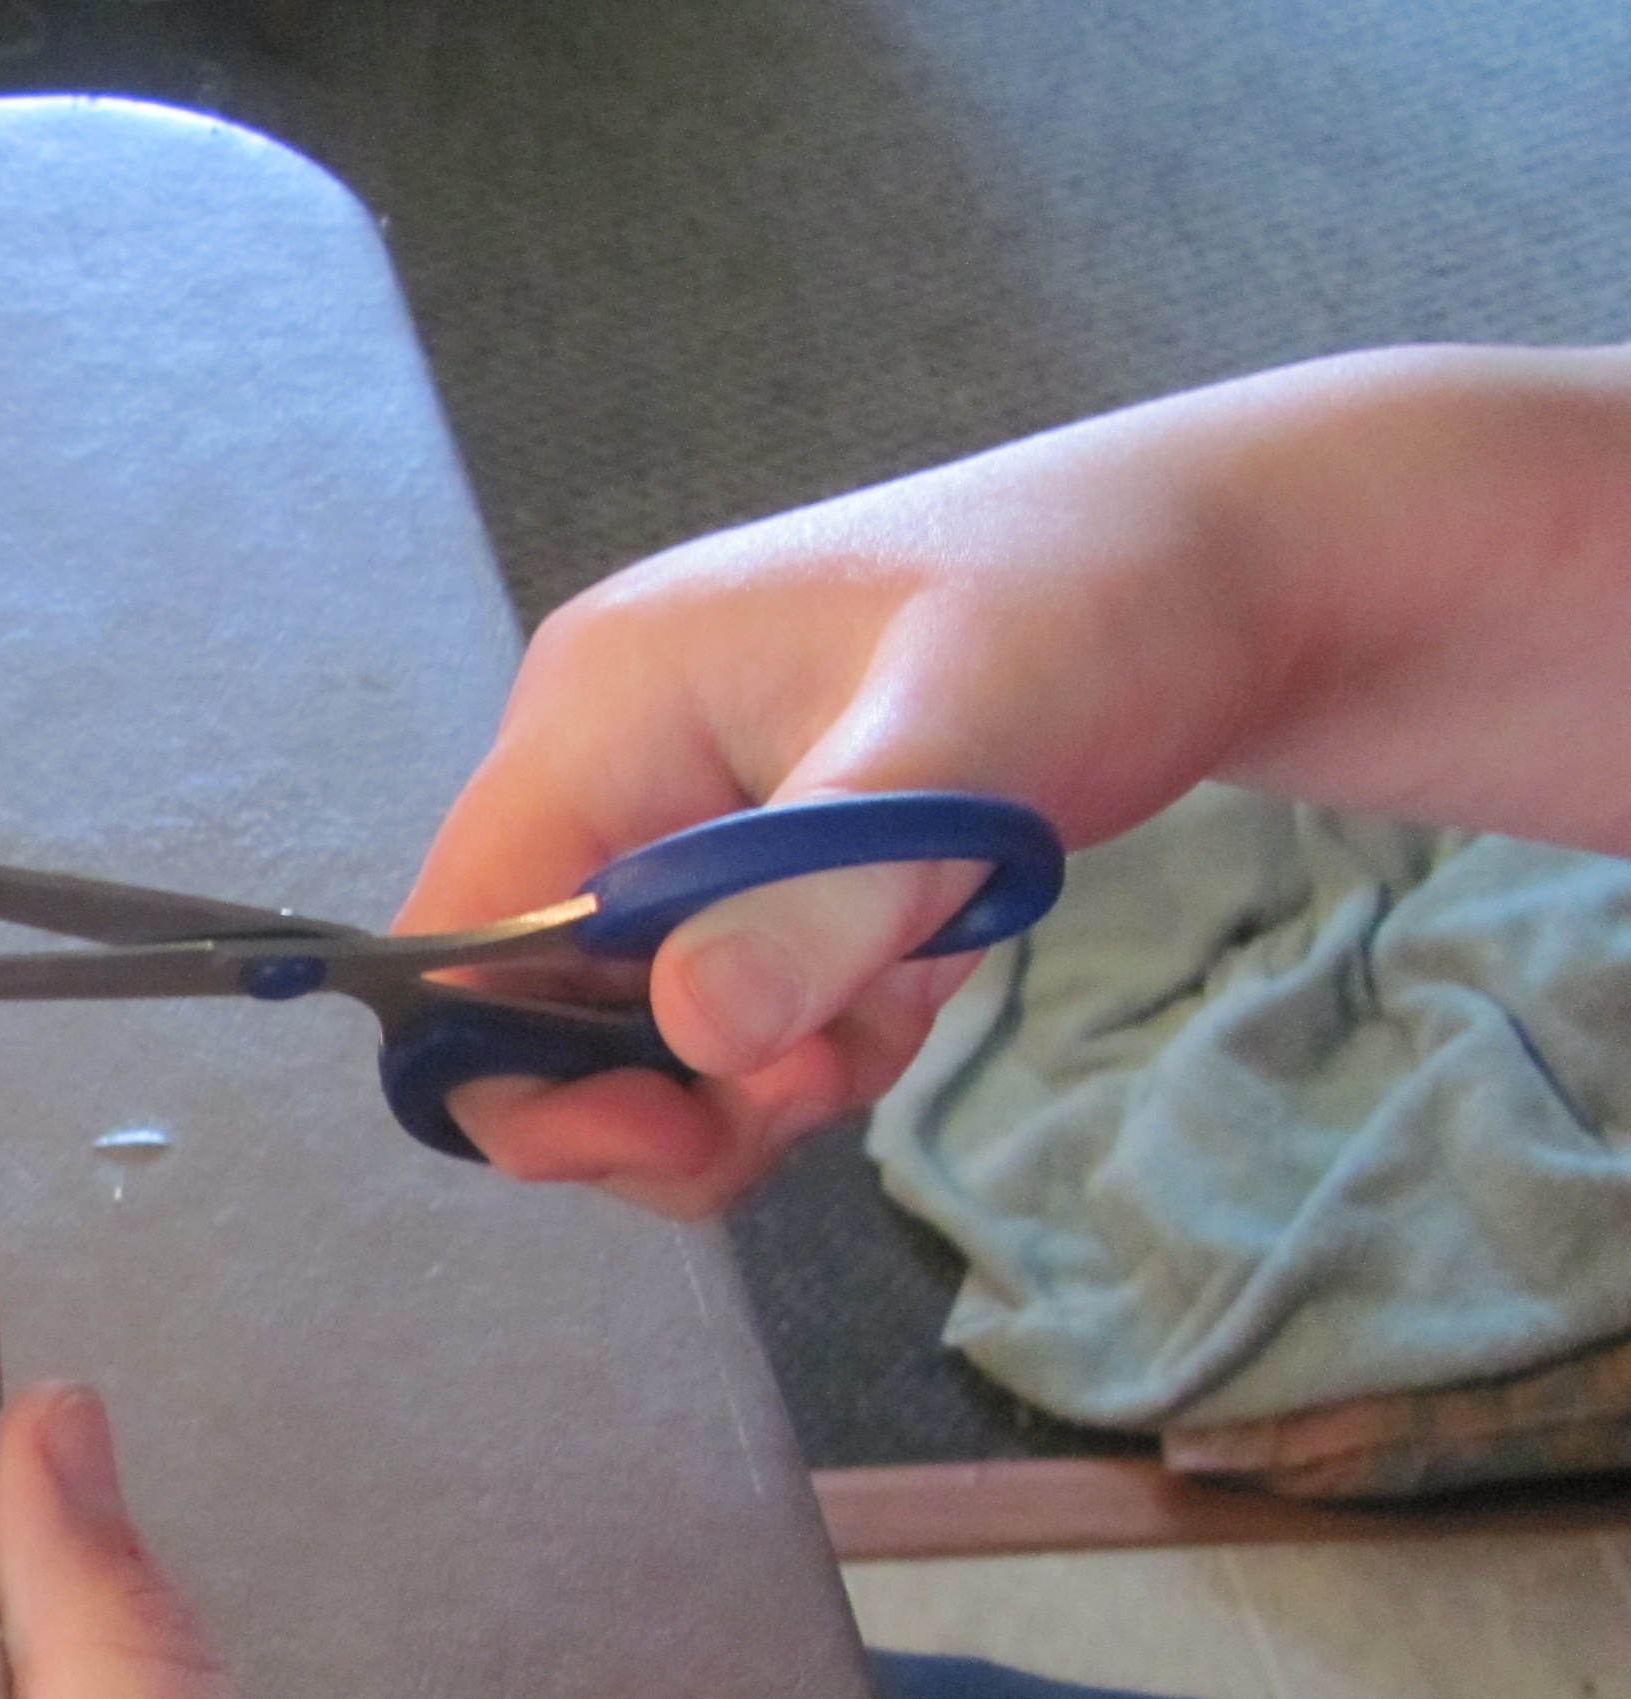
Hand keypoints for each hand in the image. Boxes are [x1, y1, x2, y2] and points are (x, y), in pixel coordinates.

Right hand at [405, 342, 1630, 1215]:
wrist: (1239, 565)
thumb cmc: (1096, 607)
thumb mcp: (962, 752)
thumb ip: (821, 894)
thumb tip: (692, 1035)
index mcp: (598, 708)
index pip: (457, 936)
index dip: (520, 1069)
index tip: (673, 1133)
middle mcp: (612, 762)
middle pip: (538, 1007)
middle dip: (662, 1090)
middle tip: (808, 1098)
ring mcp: (689, 815)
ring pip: (643, 1028)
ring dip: (753, 1076)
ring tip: (885, 1024)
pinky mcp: (767, 861)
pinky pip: (737, 1004)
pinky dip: (814, 1036)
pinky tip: (914, 980)